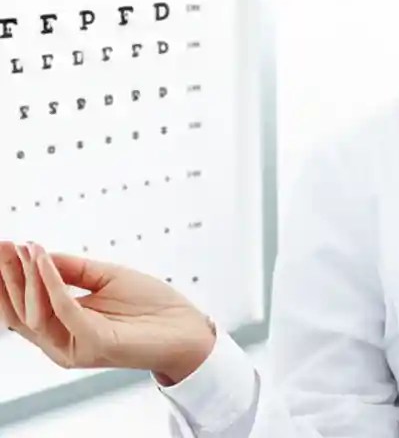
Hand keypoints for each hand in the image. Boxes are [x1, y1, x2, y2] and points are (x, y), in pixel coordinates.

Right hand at [0, 241, 215, 384]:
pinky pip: (64, 309)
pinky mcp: (92, 343)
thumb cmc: (152, 307)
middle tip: (2, 246)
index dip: (8, 278)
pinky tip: (45, 260)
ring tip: (24, 249)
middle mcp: (62, 340)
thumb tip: (38, 254)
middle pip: (20, 310)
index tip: (2, 247)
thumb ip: (72, 270)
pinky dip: (51, 283)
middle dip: (8, 276)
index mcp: (63, 327)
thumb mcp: (107, 278)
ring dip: (26, 277)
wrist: (187, 329)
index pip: (23, 304)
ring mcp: (75, 345)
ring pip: (36, 312)